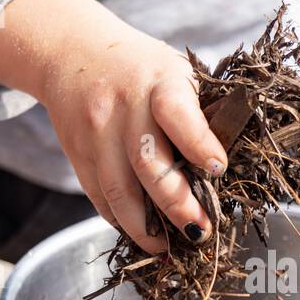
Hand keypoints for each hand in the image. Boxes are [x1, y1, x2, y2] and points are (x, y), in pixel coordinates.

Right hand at [0, 0, 226, 253]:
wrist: (72, 51)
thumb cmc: (141, 67)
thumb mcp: (175, 71)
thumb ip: (198, 111)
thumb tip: (227, 168)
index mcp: (158, 83)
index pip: (177, 115)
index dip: (199, 145)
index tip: (219, 170)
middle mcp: (123, 108)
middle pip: (148, 165)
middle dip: (177, 206)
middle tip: (200, 231)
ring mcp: (96, 133)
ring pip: (120, 192)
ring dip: (145, 229)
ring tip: (168, 248)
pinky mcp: (78, 154)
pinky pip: (100, 197)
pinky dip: (121, 221)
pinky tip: (142, 235)